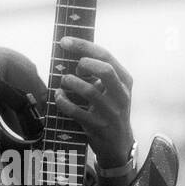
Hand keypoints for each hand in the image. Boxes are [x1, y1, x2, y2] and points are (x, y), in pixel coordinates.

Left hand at [54, 37, 133, 168]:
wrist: (118, 144)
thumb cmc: (110, 110)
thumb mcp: (112, 89)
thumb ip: (99, 73)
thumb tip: (73, 53)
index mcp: (125, 80)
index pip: (106, 56)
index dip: (83, 46)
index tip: (64, 41)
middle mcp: (121, 95)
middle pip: (105, 70)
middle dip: (84, 63)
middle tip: (73, 68)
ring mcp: (111, 112)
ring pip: (90, 91)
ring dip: (71, 83)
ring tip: (64, 82)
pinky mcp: (98, 126)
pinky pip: (77, 111)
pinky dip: (63, 101)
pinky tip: (59, 96)